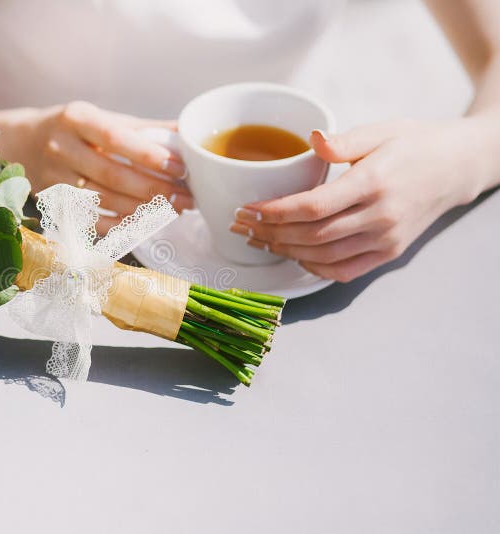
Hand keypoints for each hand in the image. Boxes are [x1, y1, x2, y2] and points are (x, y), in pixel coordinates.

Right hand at [0, 102, 190, 232]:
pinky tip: (146, 223)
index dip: (149, 155)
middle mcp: (61, 148)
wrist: (22, 144)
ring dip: (144, 209)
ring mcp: (54, 179)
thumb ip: (142, 128)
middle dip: (154, 189)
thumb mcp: (101, 118)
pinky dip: (121, 224)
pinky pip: (91, 221)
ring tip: (174, 210)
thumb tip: (187, 130)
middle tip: (185, 196)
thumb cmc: (72, 130)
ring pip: (104, 200)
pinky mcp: (53, 204)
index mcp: (77, 119)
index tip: (179, 168)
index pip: (117, 139)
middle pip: (113, 174)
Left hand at [229, 118, 493, 281]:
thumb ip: (343, 141)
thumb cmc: (414, 144)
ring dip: (286, 251)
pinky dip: (315, 267)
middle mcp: (380, 216)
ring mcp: (386, 239)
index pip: (313, 207)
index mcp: (373, 182)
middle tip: (242, 226)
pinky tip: (294, 255)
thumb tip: (312, 140)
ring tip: (259, 240)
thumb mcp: (381, 131)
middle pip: (312, 235)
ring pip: (324, 256)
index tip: (248, 209)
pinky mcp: (389, 253)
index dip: (276, 212)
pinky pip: (345, 270)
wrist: (457, 167)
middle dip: (271, 233)